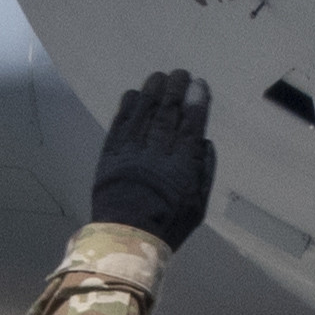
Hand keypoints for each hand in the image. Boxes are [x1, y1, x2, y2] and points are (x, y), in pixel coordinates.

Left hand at [87, 67, 216, 250]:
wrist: (126, 240)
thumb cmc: (167, 226)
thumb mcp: (197, 207)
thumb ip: (203, 172)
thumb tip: (204, 143)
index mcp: (181, 167)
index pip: (191, 127)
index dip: (196, 103)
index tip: (199, 85)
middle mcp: (156, 155)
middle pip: (167, 115)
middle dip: (175, 91)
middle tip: (179, 73)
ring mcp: (131, 154)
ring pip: (143, 116)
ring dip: (151, 94)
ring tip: (158, 77)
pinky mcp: (110, 157)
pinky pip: (119, 127)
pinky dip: (126, 109)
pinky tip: (132, 94)